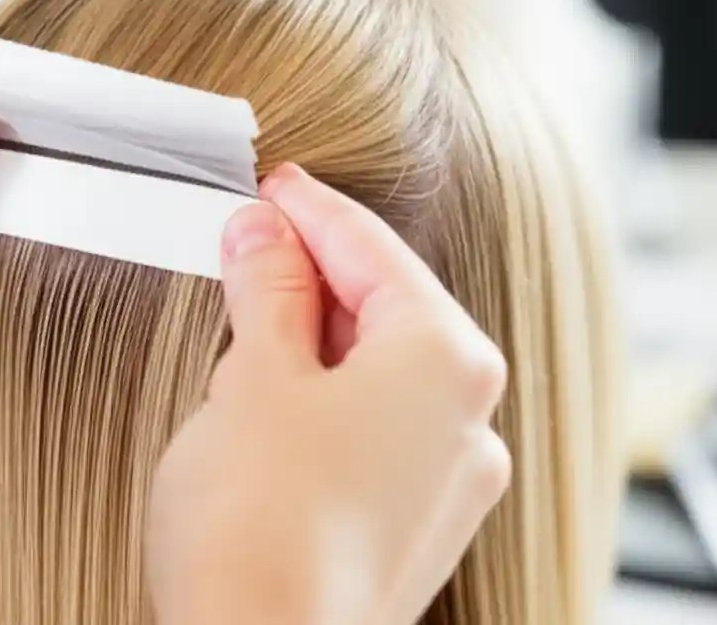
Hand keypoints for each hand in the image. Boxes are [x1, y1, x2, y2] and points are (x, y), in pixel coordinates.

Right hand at [146, 165, 511, 624]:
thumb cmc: (261, 522)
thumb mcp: (255, 376)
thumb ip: (268, 289)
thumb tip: (265, 235)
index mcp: (446, 361)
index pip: (373, 252)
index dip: (312, 210)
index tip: (273, 187)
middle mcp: (468, 420)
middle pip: (388, 311)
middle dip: (314, 277)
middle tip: (248, 250)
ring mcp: (450, 481)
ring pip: (382, 374)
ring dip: (319, 341)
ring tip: (249, 332)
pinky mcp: (418, 528)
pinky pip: (380, 433)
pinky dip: (333, 403)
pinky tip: (277, 408)